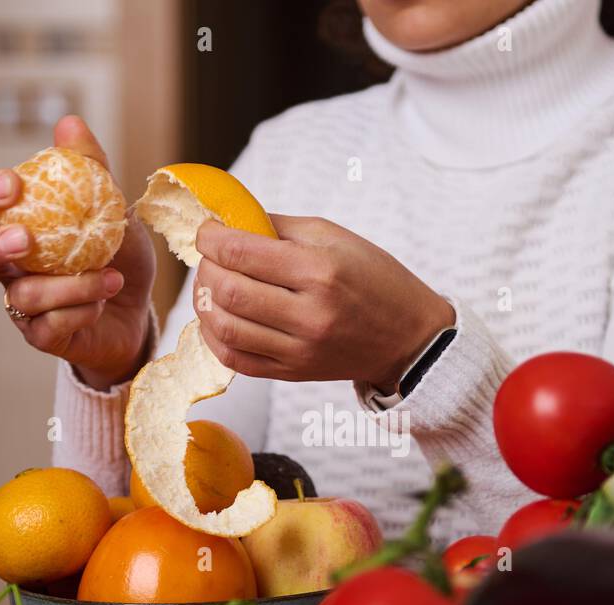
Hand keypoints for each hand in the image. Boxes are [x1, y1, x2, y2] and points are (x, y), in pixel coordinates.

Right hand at [0, 116, 156, 389]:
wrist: (140, 307)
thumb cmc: (115, 252)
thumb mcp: (112, 207)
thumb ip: (90, 169)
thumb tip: (69, 124)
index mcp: (7, 225)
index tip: (13, 184)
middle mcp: (3, 267)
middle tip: (25, 239)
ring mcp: (18, 305)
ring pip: (21, 296)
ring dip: (71, 284)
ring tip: (110, 275)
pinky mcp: (41, 336)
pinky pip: (49, 327)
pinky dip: (82, 310)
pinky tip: (103, 300)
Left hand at [192, 215, 453, 392]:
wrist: (409, 339)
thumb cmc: (375, 280)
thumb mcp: (336, 237)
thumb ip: (280, 227)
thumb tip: (229, 222)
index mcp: (320, 271)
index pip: (241, 253)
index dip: (211, 239)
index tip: (207, 232)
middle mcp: (309, 314)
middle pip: (228, 291)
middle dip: (206, 269)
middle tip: (210, 258)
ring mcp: (300, 349)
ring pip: (225, 328)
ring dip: (204, 302)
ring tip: (210, 285)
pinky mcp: (293, 373)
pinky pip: (235, 360)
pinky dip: (214, 337)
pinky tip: (216, 318)